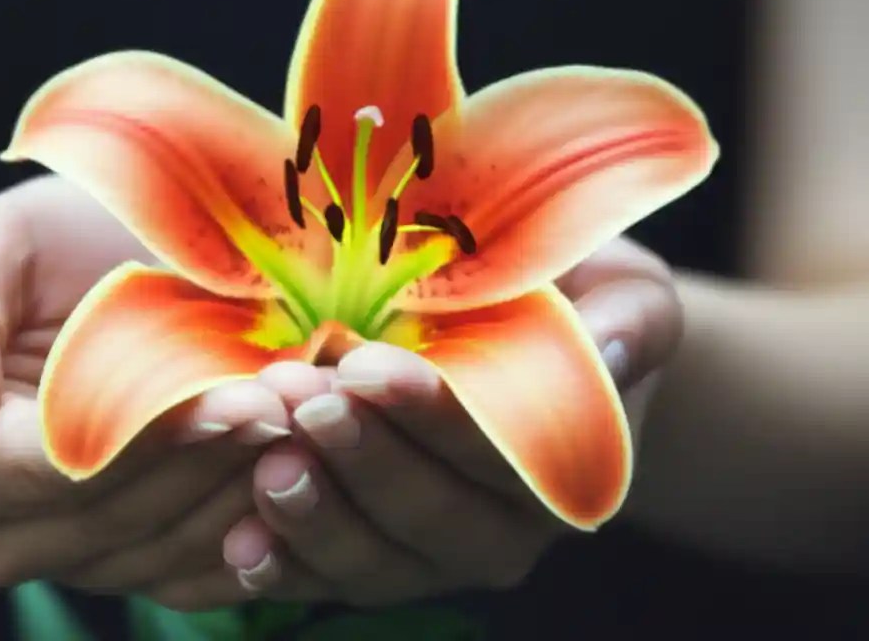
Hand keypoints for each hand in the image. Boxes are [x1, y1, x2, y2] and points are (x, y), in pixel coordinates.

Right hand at [0, 176, 290, 609]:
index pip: (56, 472)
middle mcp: (6, 537)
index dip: (149, 439)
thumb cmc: (38, 256)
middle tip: (300, 397)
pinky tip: (312, 471)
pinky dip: (266, 531)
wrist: (88, 275)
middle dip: (215, 457)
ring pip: (173, 548)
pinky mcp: (148, 567)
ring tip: (317, 415)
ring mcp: (83, 560)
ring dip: (253, 486)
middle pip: (121, 518)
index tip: (234, 396)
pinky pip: (205, 574)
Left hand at [221, 236, 680, 605]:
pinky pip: (323, 582)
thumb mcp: (618, 286)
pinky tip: (236, 545)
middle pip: (432, 515)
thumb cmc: (564, 299)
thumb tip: (614, 351)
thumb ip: (632, 316)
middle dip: (362, 462)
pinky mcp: (368, 561)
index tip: (366, 366)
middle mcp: (503, 527)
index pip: (500, 450)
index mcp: (566, 465)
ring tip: (265, 464)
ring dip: (316, 518)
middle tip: (298, 398)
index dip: (433, 417)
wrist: (520, 346)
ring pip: (375, 562)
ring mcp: (431, 555)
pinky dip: (278, 569)